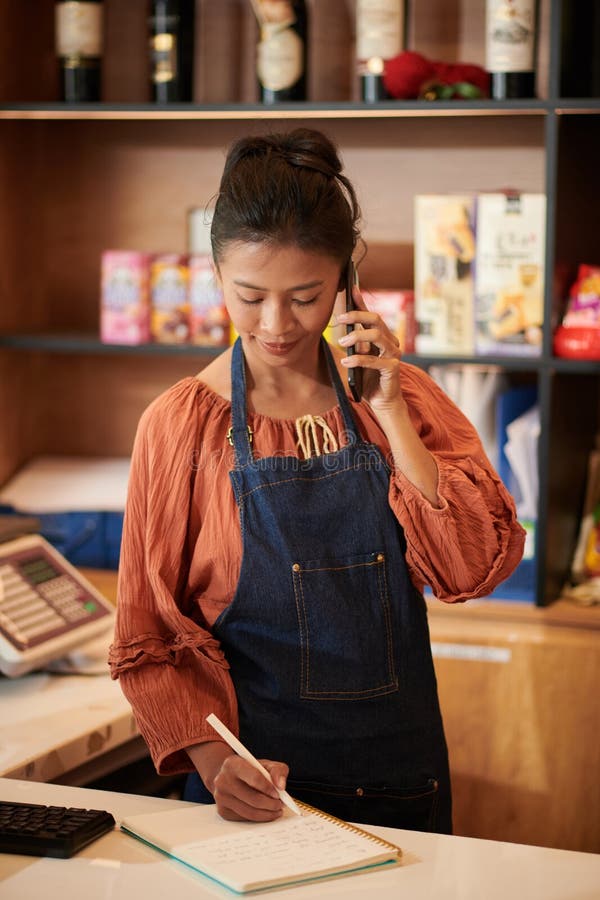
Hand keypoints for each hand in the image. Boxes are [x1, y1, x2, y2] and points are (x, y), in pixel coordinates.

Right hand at [187, 741, 289, 821]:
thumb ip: (277, 770)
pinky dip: (259, 817)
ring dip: (267, 813)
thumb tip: (281, 786)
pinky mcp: (223, 811)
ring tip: (276, 809)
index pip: (254, 778)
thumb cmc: (250, 770)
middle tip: (281, 804)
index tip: (279, 794)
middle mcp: (223, 780)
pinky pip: (245, 818)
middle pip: (253, 799)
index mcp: (233, 764)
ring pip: (249, 812)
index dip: (269, 788)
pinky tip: (265, 812)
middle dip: (271, 804)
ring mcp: (221, 797)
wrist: (229, 776)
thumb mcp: (265, 764)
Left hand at [337, 284, 403, 411]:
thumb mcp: (355, 357)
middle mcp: (390, 341)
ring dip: (356, 336)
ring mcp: (393, 354)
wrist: (381, 401)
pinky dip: (358, 359)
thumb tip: (335, 329)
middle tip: (338, 319)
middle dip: (356, 316)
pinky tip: (346, 361)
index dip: (361, 302)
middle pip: (375, 320)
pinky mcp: (393, 368)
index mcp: (381, 337)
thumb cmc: (367, 379)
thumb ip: (351, 344)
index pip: (371, 315)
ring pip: (376, 335)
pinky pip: (375, 360)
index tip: (350, 290)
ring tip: (342, 341)